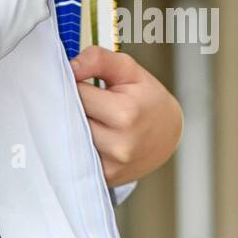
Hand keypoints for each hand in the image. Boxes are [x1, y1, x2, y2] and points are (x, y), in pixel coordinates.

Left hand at [69, 46, 183, 186]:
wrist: (168, 135)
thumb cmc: (146, 98)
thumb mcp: (128, 69)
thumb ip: (97, 59)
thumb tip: (70, 67)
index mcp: (125, 114)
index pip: (76, 92)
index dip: (74, 83)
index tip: (81, 81)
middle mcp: (119, 145)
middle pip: (70, 117)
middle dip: (70, 104)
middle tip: (84, 99)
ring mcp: (112, 165)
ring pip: (70, 137)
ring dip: (71, 125)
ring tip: (89, 116)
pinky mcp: (105, 178)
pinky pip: (77, 156)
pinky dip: (77, 144)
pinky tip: (88, 134)